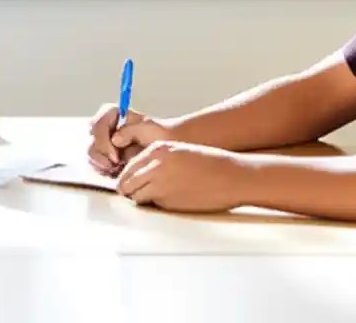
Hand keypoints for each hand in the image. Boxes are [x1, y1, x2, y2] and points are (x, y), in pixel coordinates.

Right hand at [86, 103, 171, 176]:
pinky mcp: (101, 155)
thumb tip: (114, 139)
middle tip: (116, 166)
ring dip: (102, 164)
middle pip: (91, 140)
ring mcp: (101, 141)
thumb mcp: (149, 129)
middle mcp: (104, 126)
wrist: (164, 149)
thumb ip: (131, 130)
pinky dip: (103, 170)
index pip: (98, 123)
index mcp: (113, 114)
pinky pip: (94, 164)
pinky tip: (116, 172)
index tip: (116, 156)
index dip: (102, 140)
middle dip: (101, 155)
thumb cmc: (159, 136)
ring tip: (118, 169)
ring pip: (90, 153)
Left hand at [116, 141, 249, 212]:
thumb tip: (139, 175)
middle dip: (129, 189)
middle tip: (135, 194)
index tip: (130, 183)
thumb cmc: (209, 164)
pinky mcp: (167, 201)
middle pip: (126, 182)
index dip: (128, 177)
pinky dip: (157, 205)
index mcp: (157, 150)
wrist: (230, 176)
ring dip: (141, 198)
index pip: (129, 167)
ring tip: (154, 198)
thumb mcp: (179, 152)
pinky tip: (171, 200)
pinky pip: (152, 205)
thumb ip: (157, 161)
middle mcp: (154, 165)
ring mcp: (159, 184)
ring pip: (135, 196)